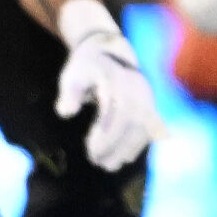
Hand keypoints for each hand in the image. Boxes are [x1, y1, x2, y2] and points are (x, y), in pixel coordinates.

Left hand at [54, 1, 159, 171]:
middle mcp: (138, 90)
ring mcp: (147, 97)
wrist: (111, 51)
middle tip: (99, 164)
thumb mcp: (72, 74)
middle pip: (134, 124)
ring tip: (110, 165)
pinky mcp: (150, 104)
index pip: (118, 113)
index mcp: (119, 82)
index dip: (108, 136)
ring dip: (129, 149)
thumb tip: (66, 113)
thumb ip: (68, 93)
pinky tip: (123, 157)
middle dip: (118, 147)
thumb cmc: (86, 67)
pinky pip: (150, 128)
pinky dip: (139, 144)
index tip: (92, 152)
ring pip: (145, 128)